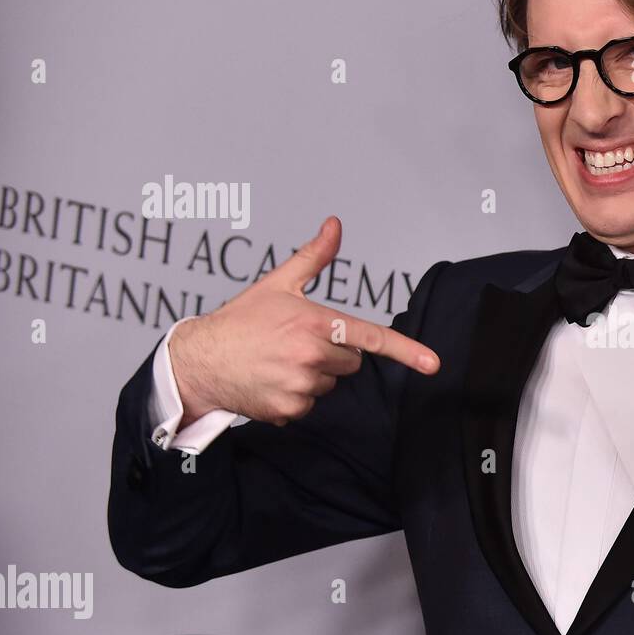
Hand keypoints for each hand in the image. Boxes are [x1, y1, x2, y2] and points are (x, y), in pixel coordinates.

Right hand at [169, 216, 439, 426]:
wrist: (199, 360)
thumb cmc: (241, 320)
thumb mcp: (278, 284)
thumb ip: (313, 256)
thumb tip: (335, 224)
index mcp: (314, 322)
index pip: (370, 337)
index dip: (407, 351)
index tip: (434, 364)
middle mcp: (311, 355)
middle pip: (351, 361)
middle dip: (332, 353)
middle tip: (296, 343)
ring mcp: (300, 385)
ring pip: (331, 384)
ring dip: (314, 376)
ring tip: (279, 362)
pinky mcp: (290, 410)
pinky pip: (311, 405)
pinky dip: (296, 397)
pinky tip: (272, 381)